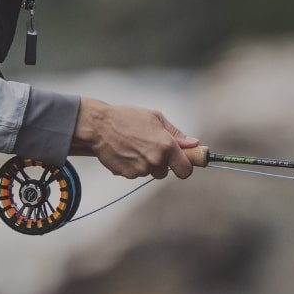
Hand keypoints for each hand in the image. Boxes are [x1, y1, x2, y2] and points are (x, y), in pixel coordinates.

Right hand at [72, 98, 197, 178]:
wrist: (99, 126)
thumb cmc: (127, 118)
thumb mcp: (155, 118)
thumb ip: (176, 134)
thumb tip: (194, 143)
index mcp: (167, 146)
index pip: (186, 170)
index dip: (185, 167)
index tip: (182, 163)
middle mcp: (156, 160)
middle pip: (165, 173)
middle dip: (160, 163)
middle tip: (148, 147)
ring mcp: (141, 169)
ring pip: (149, 173)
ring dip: (145, 163)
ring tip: (133, 146)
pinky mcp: (127, 174)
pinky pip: (135, 174)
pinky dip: (132, 166)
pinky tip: (124, 152)